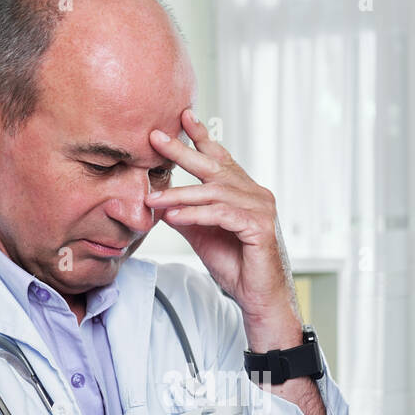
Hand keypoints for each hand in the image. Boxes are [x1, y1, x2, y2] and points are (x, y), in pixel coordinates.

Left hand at [145, 110, 296, 322]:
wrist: (259, 297)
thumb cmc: (236, 267)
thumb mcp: (202, 235)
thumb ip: (186, 214)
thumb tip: (161, 201)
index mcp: (244, 192)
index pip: (221, 158)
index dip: (202, 138)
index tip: (183, 117)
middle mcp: (256, 194)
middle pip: (214, 167)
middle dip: (183, 151)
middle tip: (155, 137)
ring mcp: (260, 208)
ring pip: (213, 193)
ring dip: (179, 196)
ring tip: (153, 199)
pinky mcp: (259, 227)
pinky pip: (221, 214)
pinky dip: (194, 215)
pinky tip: (174, 217)